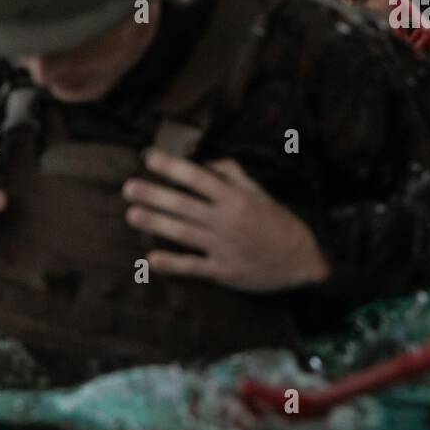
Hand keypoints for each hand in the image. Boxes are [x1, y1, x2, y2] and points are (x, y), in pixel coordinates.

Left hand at [123, 150, 330, 292]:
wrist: (301, 260)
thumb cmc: (279, 223)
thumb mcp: (261, 193)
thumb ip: (233, 175)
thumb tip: (205, 163)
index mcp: (236, 198)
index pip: (198, 178)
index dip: (172, 167)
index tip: (149, 157)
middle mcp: (227, 221)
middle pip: (184, 205)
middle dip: (154, 195)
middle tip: (128, 188)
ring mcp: (223, 247)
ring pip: (183, 233)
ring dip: (155, 223)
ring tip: (132, 214)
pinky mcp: (223, 271)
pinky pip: (193, 266)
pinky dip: (172, 263)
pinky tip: (151, 258)